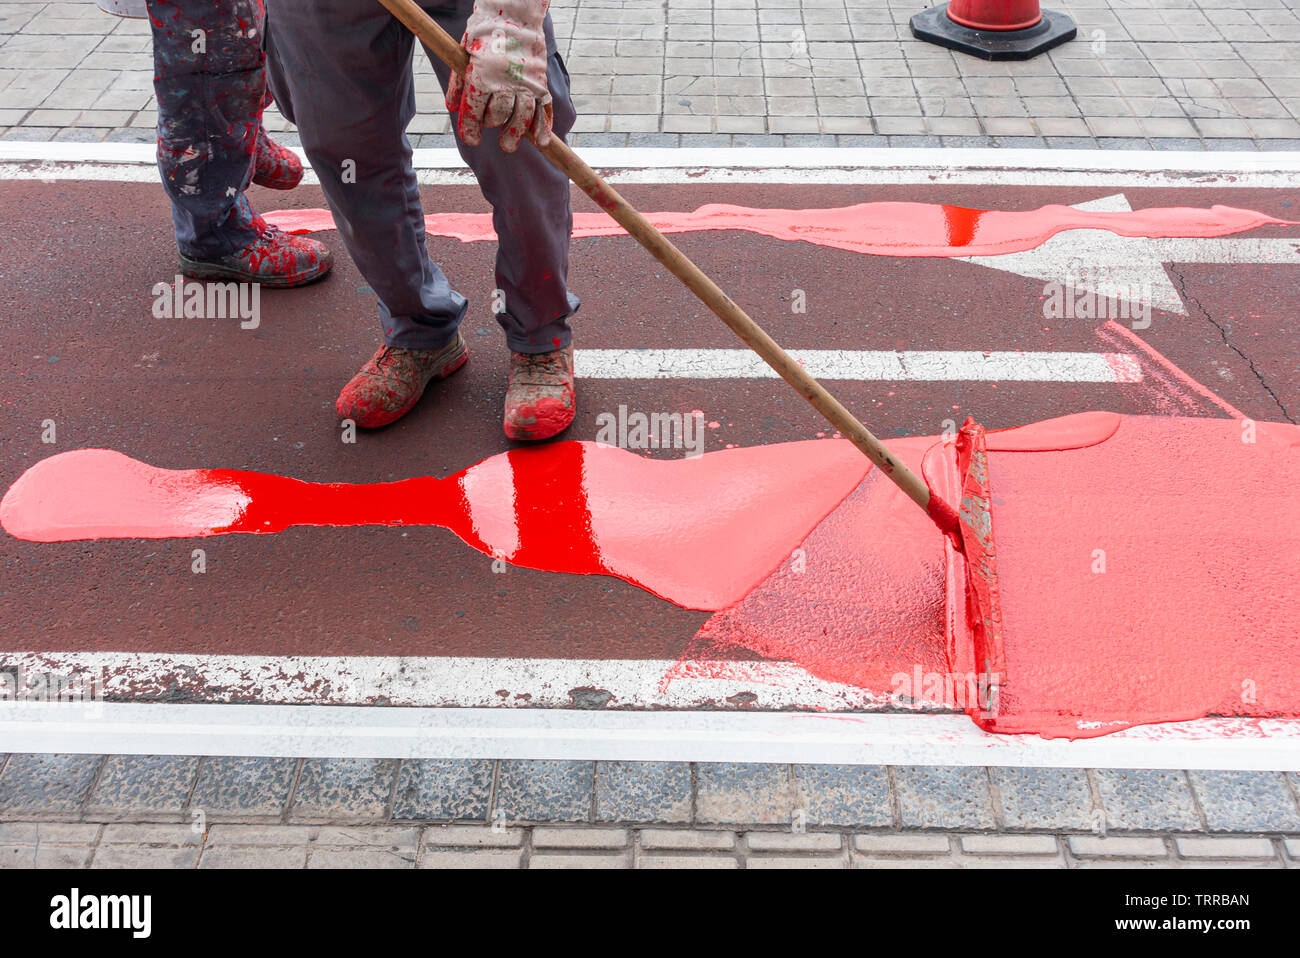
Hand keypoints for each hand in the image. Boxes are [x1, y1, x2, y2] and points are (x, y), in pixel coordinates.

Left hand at [445, 0, 552, 152]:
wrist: (514, 14)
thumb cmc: (485, 33)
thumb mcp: (464, 53)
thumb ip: (459, 82)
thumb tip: (452, 107)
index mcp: (481, 75)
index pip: (474, 111)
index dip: (470, 130)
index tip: (471, 139)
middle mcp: (504, 82)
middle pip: (498, 116)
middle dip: (492, 125)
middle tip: (492, 131)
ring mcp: (525, 83)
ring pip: (521, 117)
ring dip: (515, 133)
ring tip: (508, 144)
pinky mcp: (540, 82)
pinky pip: (543, 109)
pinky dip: (543, 127)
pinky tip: (541, 141)